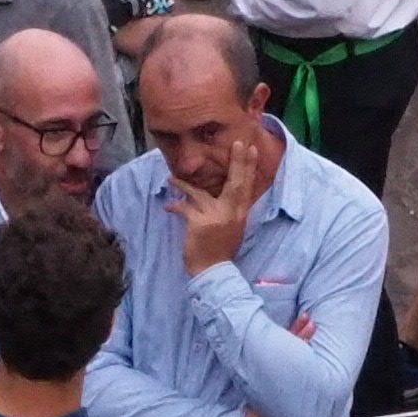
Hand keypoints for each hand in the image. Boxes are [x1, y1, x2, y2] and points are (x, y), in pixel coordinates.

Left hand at [167, 154, 250, 277]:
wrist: (214, 272)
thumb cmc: (221, 249)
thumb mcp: (233, 228)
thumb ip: (230, 209)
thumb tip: (226, 192)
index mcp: (240, 214)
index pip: (246, 187)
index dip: (248, 167)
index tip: (250, 148)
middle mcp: (231, 213)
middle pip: (235, 183)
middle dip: (237, 163)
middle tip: (238, 144)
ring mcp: (216, 217)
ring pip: (199, 193)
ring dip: (183, 185)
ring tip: (170, 178)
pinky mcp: (199, 223)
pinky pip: (184, 208)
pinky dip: (174, 206)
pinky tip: (167, 207)